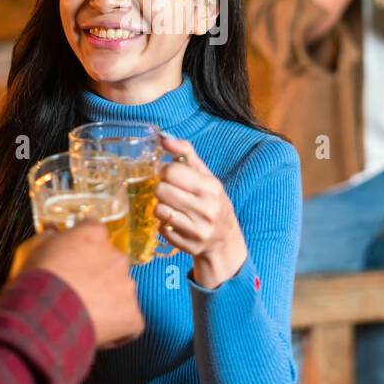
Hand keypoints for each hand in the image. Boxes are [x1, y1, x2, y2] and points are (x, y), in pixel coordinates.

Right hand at [18, 221, 143, 347]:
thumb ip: (53, 240)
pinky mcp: (131, 315)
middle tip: (79, 291)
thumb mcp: (35, 250)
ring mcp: (127, 286)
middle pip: (113, 263)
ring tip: (85, 314)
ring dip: (109, 300)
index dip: (86, 247)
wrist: (43, 314)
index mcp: (94, 235)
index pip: (96, 232)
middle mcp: (116, 256)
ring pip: (122, 291)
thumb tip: (54, 240)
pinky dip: (119, 327)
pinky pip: (130, 321)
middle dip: (100, 275)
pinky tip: (98, 332)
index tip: (77, 258)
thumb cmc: (35, 282)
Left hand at [153, 136, 248, 289]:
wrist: (224, 239)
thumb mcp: (206, 175)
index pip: (172, 171)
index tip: (169, 175)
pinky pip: (161, 229)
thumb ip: (186, 153)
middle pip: (161, 190)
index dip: (165, 171)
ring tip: (171, 206)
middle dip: (161, 188)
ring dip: (161, 207)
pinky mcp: (187, 245)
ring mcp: (197, 229)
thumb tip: (163, 138)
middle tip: (169, 191)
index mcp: (210, 187)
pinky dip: (164, 224)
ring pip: (159, 210)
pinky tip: (175, 222)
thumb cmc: (212, 201)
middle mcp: (206, 209)